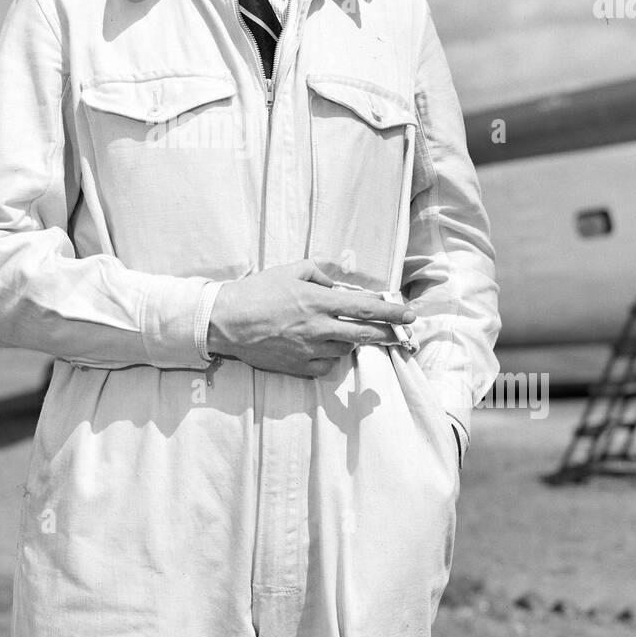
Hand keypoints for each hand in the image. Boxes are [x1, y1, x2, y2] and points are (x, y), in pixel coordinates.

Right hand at [207, 259, 415, 378]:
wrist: (226, 321)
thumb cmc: (256, 292)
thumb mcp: (289, 270)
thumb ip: (319, 273)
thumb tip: (338, 284)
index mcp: (318, 300)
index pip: (365, 307)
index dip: (391, 312)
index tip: (409, 314)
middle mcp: (318, 327)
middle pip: (365, 334)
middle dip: (388, 333)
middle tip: (402, 333)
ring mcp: (309, 349)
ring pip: (346, 349)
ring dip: (353, 340)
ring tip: (348, 332)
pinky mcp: (298, 366)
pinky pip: (327, 366)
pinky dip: (332, 357)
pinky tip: (327, 348)